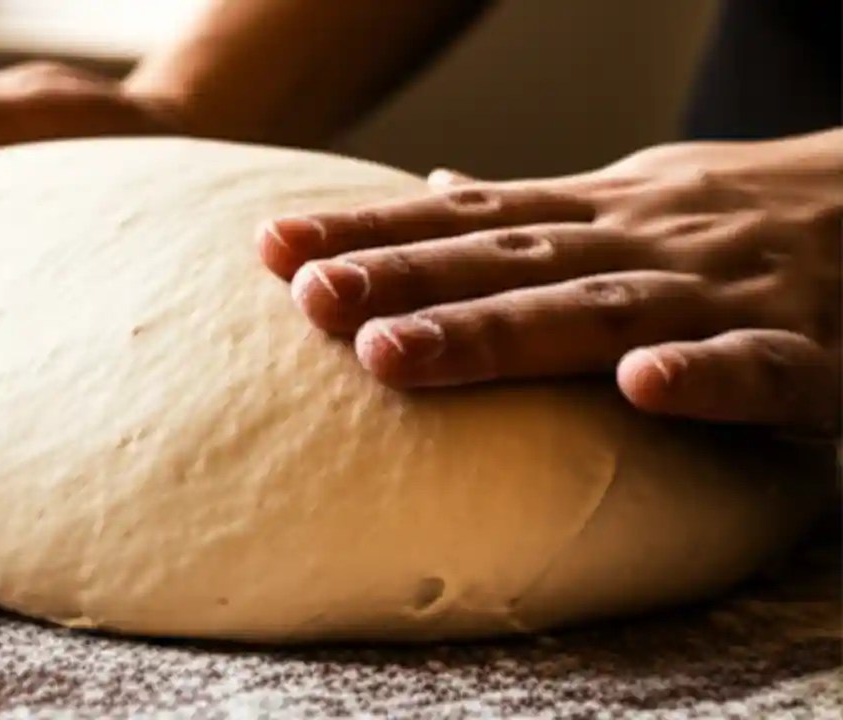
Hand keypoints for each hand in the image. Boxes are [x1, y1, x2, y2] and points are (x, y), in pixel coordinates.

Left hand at [259, 130, 842, 433]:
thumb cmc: (744, 217)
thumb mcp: (630, 199)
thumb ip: (533, 210)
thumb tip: (437, 188)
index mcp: (598, 213)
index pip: (467, 217)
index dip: (371, 230)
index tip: (273, 248)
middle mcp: (646, 243)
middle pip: (508, 261)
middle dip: (404, 278)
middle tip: (306, 298)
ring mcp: (726, 292)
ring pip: (601, 311)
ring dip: (495, 332)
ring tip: (391, 353)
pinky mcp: (814, 350)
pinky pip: (760, 367)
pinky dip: (704, 377)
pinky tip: (642, 389)